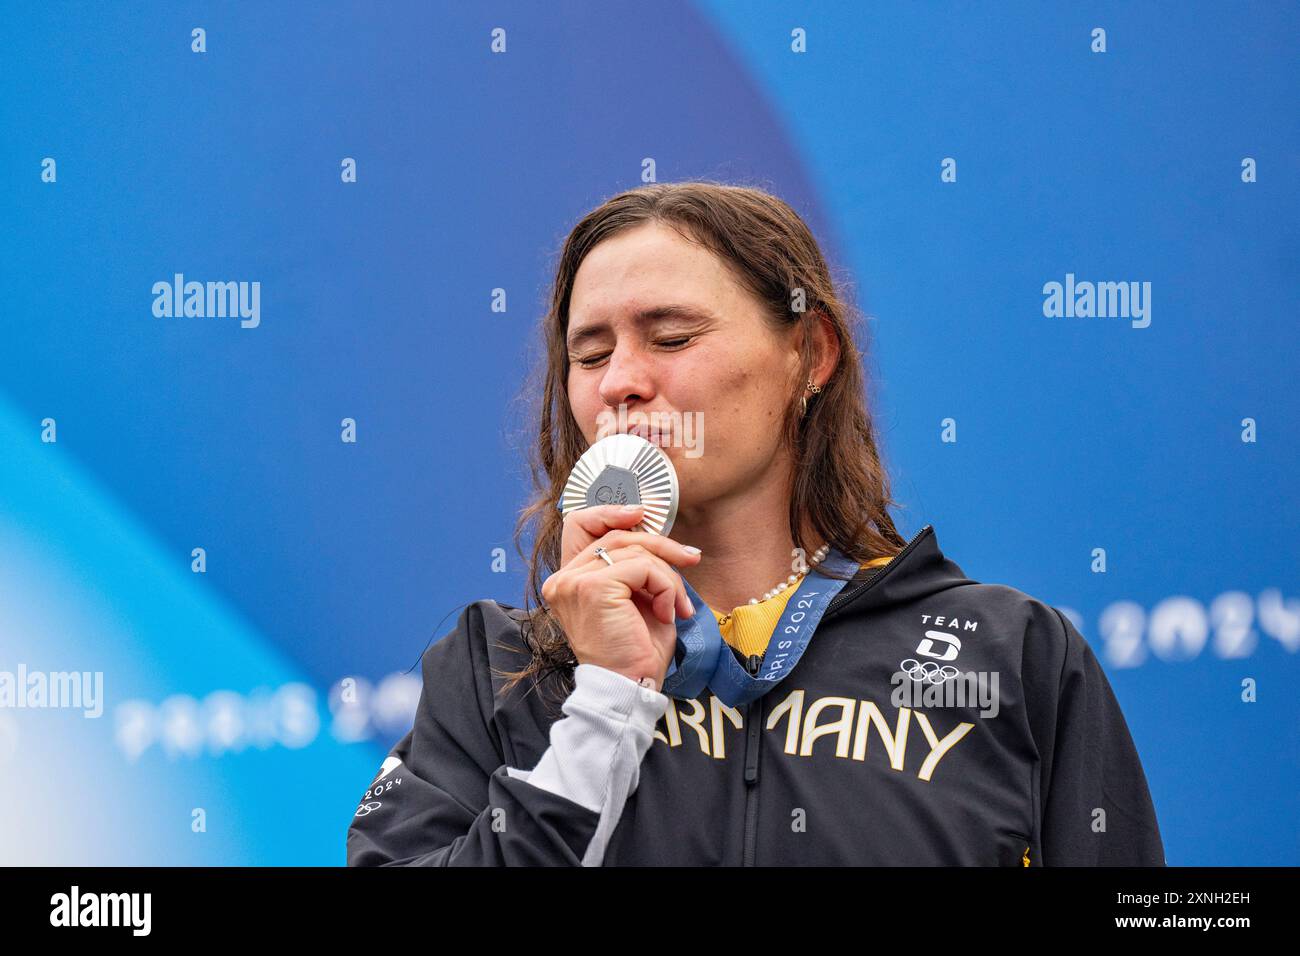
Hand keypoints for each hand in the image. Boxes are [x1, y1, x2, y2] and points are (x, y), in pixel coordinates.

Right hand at [540, 504, 701, 690]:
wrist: (630, 689)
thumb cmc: (634, 652)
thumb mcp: (637, 599)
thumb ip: (637, 567)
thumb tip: (663, 540)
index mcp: (568, 581)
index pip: (580, 525)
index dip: (610, 512)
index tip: (643, 514)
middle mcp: (563, 579)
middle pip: (616, 535)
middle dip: (660, 545)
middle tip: (691, 558)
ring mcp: (574, 582)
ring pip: (634, 550)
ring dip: (667, 575)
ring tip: (678, 606)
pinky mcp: (593, 588)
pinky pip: (641, 567)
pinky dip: (665, 586)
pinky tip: (669, 613)